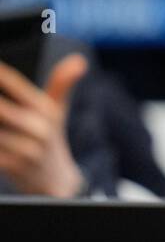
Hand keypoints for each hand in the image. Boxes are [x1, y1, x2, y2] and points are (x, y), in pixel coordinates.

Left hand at [0, 53, 88, 196]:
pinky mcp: (13, 167)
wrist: (56, 181)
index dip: (3, 76)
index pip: (20, 88)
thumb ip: (61, 83)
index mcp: (47, 111)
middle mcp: (39, 130)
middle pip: (3, 111)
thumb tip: (79, 60)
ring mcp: (26, 150)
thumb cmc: (49, 137)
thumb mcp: (58, 111)